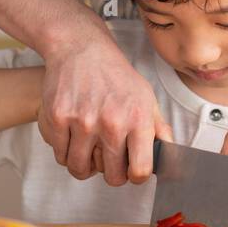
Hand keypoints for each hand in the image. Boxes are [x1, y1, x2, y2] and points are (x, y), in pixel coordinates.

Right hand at [38, 28, 173, 185]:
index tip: (131, 170)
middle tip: (108, 158)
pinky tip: (73, 137)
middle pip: (112, 177)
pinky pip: (60, 156)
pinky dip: (65, 152)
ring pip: (81, 169)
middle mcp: (111, 122)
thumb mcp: (145, 96)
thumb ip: (158, 129)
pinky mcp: (57, 119)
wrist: (81, 49)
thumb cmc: (114, 75)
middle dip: (111, 172)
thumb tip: (170, 156)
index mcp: (138, 118)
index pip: (141, 170)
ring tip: (89, 149)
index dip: (136, 176)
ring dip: (85, 164)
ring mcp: (82, 122)